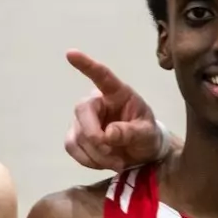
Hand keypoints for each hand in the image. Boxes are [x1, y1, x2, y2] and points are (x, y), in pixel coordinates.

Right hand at [62, 50, 163, 171]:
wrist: (142, 152)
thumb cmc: (147, 134)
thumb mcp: (147, 133)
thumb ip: (131, 132)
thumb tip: (108, 134)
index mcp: (117, 94)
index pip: (101, 76)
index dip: (86, 65)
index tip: (70, 53)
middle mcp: (97, 103)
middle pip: (82, 112)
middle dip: (95, 137)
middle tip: (113, 155)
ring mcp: (83, 120)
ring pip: (77, 135)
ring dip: (96, 155)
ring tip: (117, 162)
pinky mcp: (76, 136)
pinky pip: (72, 147)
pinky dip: (88, 160)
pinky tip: (105, 163)